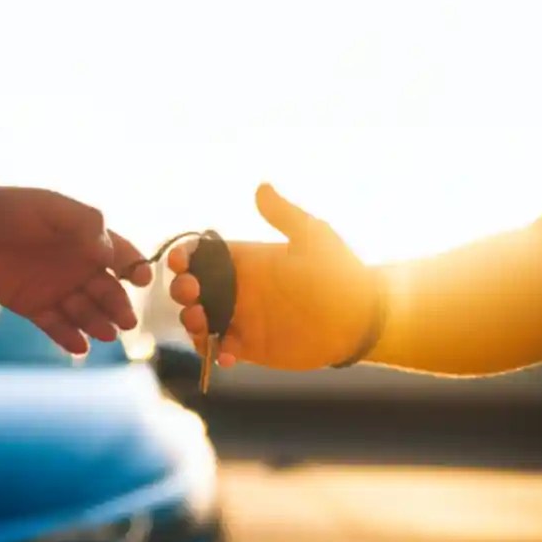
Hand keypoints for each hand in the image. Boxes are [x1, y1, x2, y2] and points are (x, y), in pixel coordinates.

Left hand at [0, 186, 153, 353]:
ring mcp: (58, 290)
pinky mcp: (35, 307)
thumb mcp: (52, 208)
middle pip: (108, 292)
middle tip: (126, 320)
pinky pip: (56, 326)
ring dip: (97, 324)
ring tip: (105, 334)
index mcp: (90, 242)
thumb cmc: (14, 209)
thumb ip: (83, 224)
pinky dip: (68, 338)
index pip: (123, 258)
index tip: (140, 278)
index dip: (135, 268)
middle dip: (119, 306)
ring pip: (85, 313)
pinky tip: (80, 347)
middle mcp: (80, 268)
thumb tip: (108, 253)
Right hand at [168, 184, 380, 369]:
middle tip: (191, 292)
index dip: (184, 257)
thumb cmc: (339, 274)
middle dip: (180, 289)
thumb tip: (262, 187)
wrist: (362, 318)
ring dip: (191, 321)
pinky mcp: (249, 347)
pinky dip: (214, 354)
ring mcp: (241, 319)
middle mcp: (238, 290)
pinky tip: (225, 353)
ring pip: (199, 320)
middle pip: (192, 288)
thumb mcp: (312, 237)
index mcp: (246, 261)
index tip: (180, 261)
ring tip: (201, 322)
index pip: (202, 256)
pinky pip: (219, 350)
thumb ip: (284, 215)